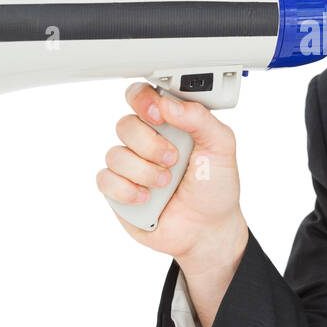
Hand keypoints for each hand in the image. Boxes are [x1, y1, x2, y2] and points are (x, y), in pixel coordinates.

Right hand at [96, 81, 246, 271]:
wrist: (208, 230)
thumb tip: (170, 104)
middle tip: (173, 159)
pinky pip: (105, 180)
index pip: (142, 96)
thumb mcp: (222, 147)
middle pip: (125, 124)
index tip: (159, 115)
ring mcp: (130, 166)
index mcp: (170, 124)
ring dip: (144, 171)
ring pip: (115, 154)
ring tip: (165, 183)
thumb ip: (200, 118)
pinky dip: (127, 190)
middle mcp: (146, 141)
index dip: (143, 101)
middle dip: (150, 144)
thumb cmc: (215, 187)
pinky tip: (147, 198)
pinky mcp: (118, 191)